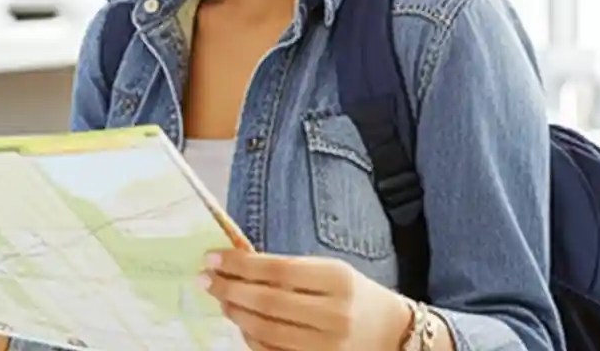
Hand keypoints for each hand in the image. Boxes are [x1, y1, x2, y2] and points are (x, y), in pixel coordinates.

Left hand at [201, 250, 413, 350]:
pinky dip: (251, 338)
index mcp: (337, 279)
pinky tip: (242, 324)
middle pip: (267, 301)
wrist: (393, 334)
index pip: (277, 269)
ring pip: (266, 330)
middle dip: (229, 289)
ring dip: (236, 314)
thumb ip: (288, 268)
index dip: (239, 264)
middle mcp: (335, 315)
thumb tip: (234, 264)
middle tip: (205, 280)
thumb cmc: (352, 295)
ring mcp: (328, 346)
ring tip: (221, 300)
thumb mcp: (329, 271)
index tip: (211, 258)